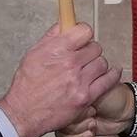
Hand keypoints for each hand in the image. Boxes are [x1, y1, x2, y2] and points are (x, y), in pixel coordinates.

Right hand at [0, 22, 121, 136]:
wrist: (24, 112)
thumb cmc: (26, 86)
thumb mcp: (33, 54)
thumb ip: (51, 37)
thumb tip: (64, 24)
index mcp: (56, 50)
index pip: (84, 31)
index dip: (83, 33)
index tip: (82, 37)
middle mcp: (69, 63)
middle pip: (95, 47)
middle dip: (90, 50)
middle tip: (84, 56)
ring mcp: (79, 81)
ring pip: (102, 63)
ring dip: (97, 64)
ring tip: (90, 68)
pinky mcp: (85, 97)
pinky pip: (108, 81)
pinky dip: (112, 75)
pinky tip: (112, 72)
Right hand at [55, 81, 134, 136]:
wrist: (126, 113)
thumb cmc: (115, 96)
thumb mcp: (97, 91)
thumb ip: (79, 94)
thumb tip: (65, 102)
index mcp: (74, 88)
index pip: (60, 97)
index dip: (71, 105)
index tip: (87, 105)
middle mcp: (70, 102)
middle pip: (58, 114)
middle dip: (76, 118)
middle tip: (92, 113)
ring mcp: (71, 116)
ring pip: (61, 128)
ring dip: (79, 129)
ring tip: (93, 123)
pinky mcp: (75, 129)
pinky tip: (90, 133)